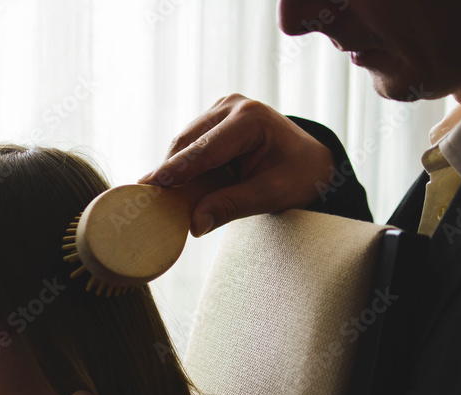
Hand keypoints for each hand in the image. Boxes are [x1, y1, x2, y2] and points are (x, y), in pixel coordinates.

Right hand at [139, 93, 333, 235]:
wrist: (312, 161)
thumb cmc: (298, 176)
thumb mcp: (271, 195)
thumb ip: (232, 206)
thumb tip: (194, 224)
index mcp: (251, 119)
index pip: (205, 149)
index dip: (175, 169)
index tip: (148, 185)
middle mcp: (233, 106)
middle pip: (188, 142)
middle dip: (170, 172)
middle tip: (148, 202)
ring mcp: (222, 108)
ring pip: (185, 142)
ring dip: (175, 169)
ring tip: (163, 198)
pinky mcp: (215, 118)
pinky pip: (191, 143)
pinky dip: (184, 165)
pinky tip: (179, 186)